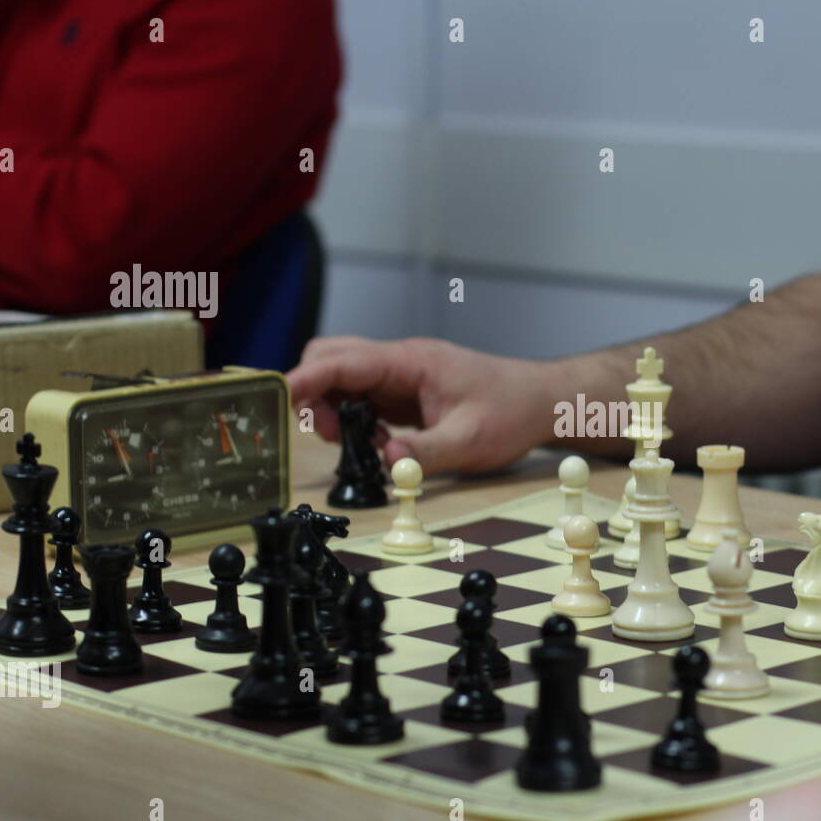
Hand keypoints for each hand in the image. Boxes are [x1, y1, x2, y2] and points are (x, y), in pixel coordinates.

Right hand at [287, 336, 556, 475]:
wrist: (542, 401)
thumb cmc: (512, 411)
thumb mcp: (471, 441)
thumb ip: (425, 452)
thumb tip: (386, 460)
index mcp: (411, 362)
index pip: (342, 361)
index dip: (306, 378)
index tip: (278, 397)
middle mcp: (401, 363)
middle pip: (333, 360)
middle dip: (315, 394)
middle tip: (332, 436)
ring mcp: (402, 377)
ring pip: (345, 380)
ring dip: (337, 411)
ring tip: (361, 445)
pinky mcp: (407, 394)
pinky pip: (365, 399)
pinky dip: (358, 421)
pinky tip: (381, 444)